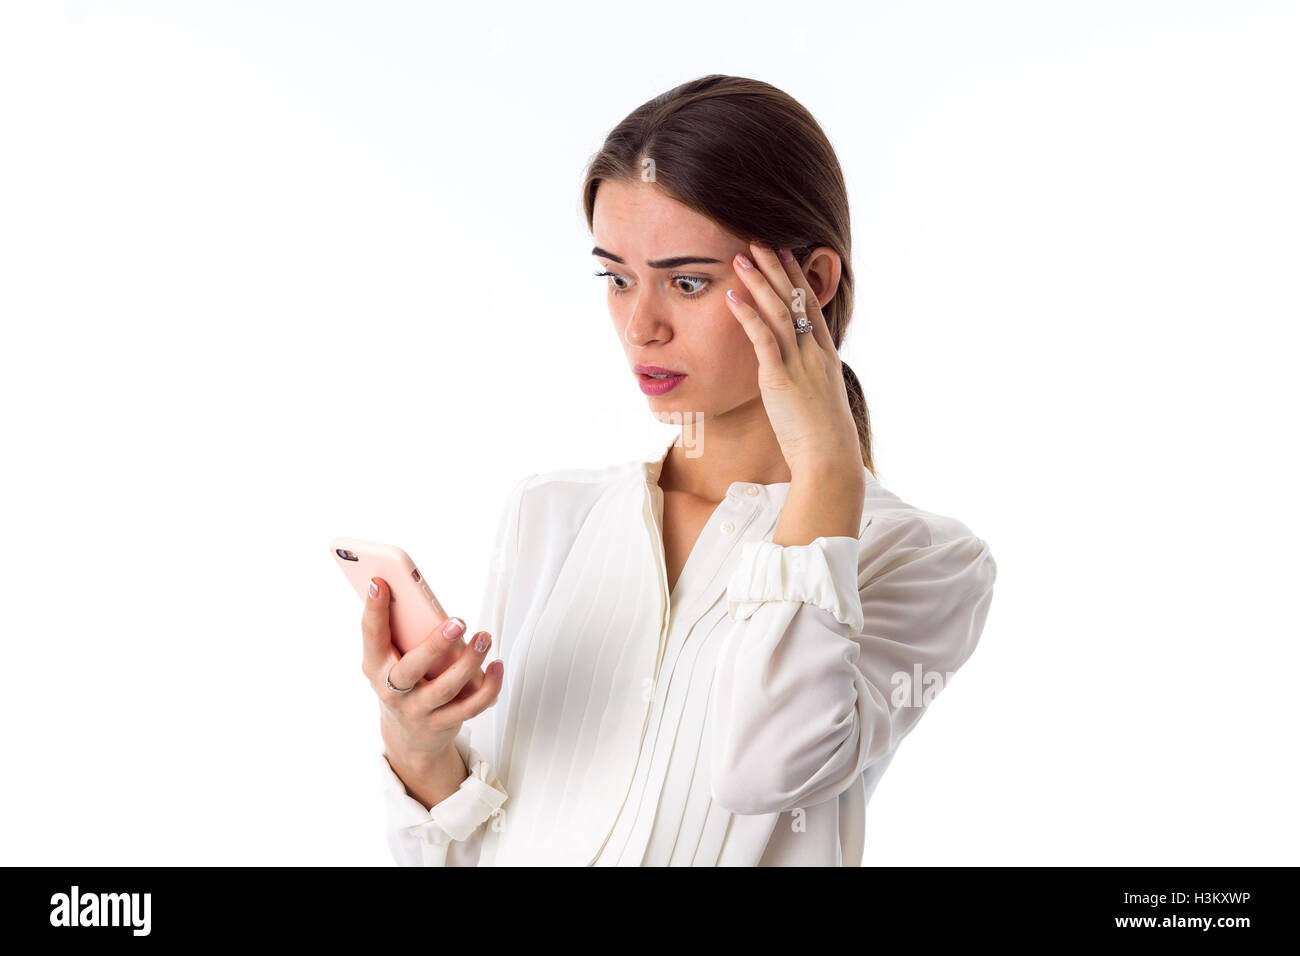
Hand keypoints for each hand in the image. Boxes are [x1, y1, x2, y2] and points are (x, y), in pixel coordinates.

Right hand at [360, 576, 503, 767]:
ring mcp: (418, 710)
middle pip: (412, 669)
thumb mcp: (388, 661)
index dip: (373, 610)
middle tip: (458, 622)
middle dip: (435, 645)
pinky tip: (497, 666)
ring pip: (446, 688)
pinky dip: (488, 686)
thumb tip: (411, 592)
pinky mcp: (443, 723)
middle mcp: (393, 691)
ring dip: (470, 662)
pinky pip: (470, 707)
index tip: (380, 583)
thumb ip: (397, 632)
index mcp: (375, 667)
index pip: (371, 636)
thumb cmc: (402, 683)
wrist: (408, 737)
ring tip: (484, 638)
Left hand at [725, 242, 862, 479]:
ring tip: (740, 257)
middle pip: (794, 299)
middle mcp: (814, 352)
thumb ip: (804, 379)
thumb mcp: (816, 399)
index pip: (809, 306)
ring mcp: (799, 363)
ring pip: (778, 312)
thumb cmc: (822, 438)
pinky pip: (762, 339)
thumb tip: (788, 373)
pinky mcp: (780, 378)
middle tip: (758, 241)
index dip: (796, 277)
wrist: (830, 458)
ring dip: (758, 281)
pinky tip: (732, 297)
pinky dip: (747, 315)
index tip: (785, 253)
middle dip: (776, 268)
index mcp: (824, 355)